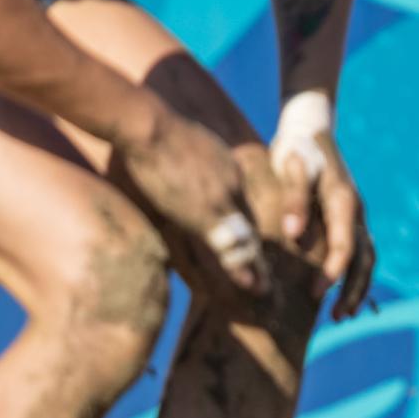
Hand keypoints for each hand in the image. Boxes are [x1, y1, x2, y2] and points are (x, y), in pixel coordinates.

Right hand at [114, 105, 269, 294]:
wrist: (150, 126)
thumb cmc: (155, 130)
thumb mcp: (185, 145)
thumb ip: (195, 163)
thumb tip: (182, 177)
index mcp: (227, 169)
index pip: (242, 206)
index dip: (247, 229)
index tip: (251, 248)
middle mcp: (232, 185)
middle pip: (250, 224)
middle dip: (259, 252)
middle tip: (268, 277)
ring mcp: (222, 200)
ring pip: (245, 238)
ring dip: (255, 266)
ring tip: (265, 290)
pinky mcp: (205, 212)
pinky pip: (229, 246)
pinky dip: (241, 267)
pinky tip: (251, 284)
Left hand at [269, 101, 377, 317]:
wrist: (309, 129)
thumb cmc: (296, 148)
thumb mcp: (291, 165)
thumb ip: (293, 197)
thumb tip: (293, 232)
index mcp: (343, 199)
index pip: (345, 243)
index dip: (333, 270)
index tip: (316, 292)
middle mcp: (355, 210)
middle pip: (364, 258)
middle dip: (353, 290)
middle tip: (336, 317)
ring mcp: (355, 215)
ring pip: (367, 258)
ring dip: (357, 288)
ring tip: (341, 315)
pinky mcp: (348, 219)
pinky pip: (359, 252)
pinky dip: (354, 275)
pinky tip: (339, 294)